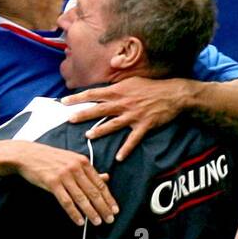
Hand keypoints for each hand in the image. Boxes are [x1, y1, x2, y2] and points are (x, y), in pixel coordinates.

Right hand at [10, 140, 117, 226]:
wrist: (28, 155)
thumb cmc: (51, 158)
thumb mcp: (72, 160)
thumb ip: (89, 171)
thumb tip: (107, 178)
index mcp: (83, 162)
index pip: (100, 183)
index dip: (109, 198)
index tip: (115, 210)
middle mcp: (75, 168)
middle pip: (93, 192)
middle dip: (103, 207)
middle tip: (110, 219)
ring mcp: (64, 175)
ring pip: (81, 198)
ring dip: (91, 212)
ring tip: (97, 222)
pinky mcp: (52, 183)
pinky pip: (66, 202)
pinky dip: (74, 213)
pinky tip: (79, 221)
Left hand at [63, 77, 190, 161]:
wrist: (174, 93)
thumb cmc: (152, 87)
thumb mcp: (132, 80)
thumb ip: (116, 85)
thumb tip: (102, 86)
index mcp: (119, 91)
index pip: (94, 93)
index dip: (78, 97)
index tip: (64, 101)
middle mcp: (124, 103)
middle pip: (99, 109)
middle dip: (83, 114)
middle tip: (69, 119)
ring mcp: (133, 115)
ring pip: (113, 124)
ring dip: (100, 131)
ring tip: (88, 137)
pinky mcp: (144, 125)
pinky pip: (133, 139)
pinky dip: (126, 149)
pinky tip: (119, 158)